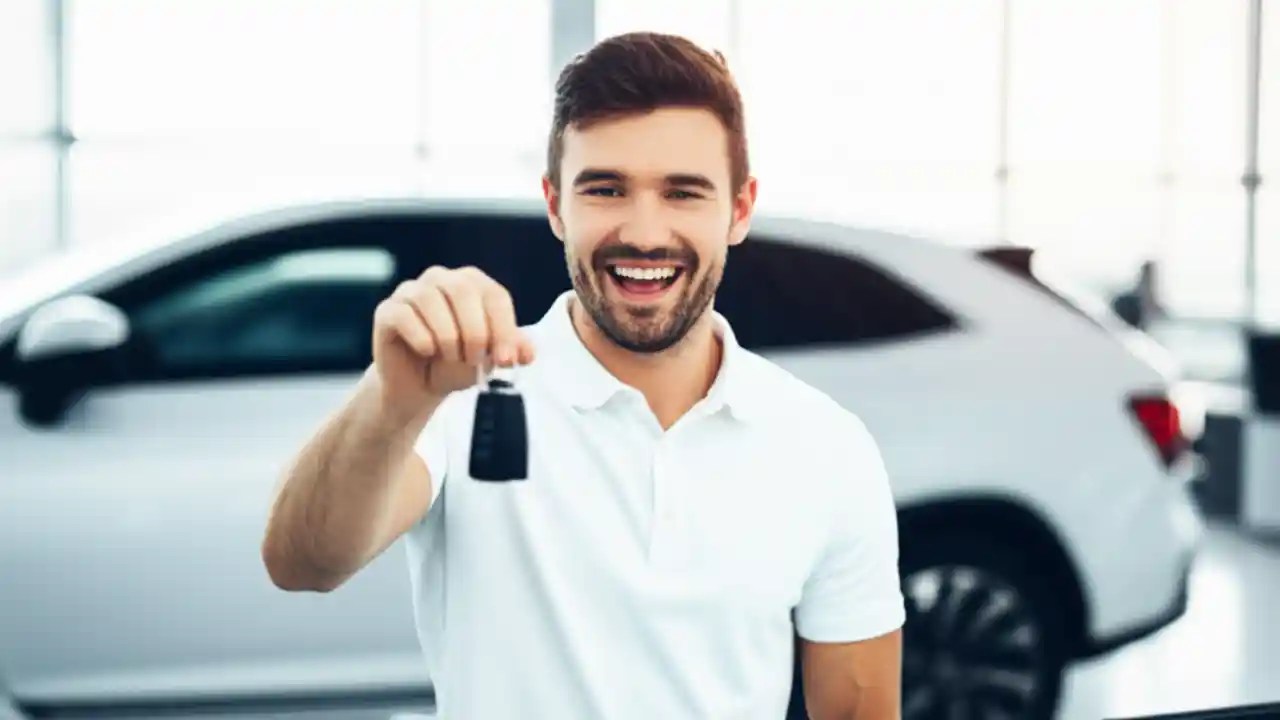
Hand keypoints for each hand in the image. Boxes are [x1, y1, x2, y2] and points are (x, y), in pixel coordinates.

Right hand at [371, 266, 535, 419]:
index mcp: (471, 284)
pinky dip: (421, 337)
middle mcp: (440, 279)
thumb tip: (527, 353)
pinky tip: (427, 352)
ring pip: (430, 299)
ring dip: (447, 336)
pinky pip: (404, 314)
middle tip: (475, 359)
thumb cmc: (456, 366)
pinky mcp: (387, 311)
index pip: (494, 295)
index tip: (507, 360)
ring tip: (452, 357)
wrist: (418, 388)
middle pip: (463, 290)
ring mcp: (410, 292)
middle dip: (475, 331)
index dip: (504, 328)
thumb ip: (510, 350)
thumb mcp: (490, 359)